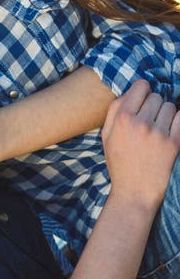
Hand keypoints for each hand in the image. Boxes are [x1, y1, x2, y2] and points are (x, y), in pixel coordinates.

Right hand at [102, 79, 179, 211]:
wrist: (134, 193)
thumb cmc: (119, 164)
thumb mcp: (106, 136)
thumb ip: (115, 110)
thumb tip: (132, 91)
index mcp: (122, 119)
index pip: (141, 86)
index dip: (142, 92)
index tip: (142, 101)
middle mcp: (141, 123)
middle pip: (156, 97)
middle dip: (153, 106)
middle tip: (148, 121)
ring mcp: (159, 133)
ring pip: (170, 107)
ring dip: (166, 115)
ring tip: (158, 129)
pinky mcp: (174, 143)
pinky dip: (176, 123)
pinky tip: (169, 133)